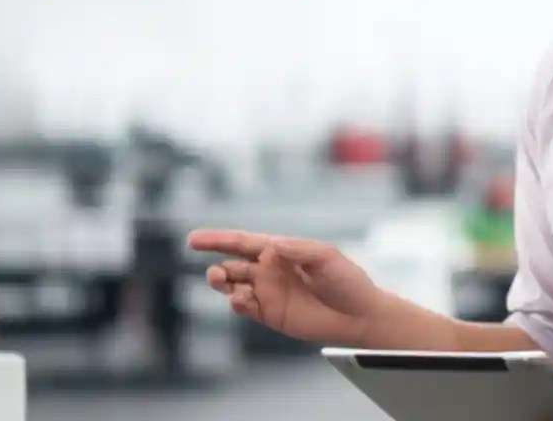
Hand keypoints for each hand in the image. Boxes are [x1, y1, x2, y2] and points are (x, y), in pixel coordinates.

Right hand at [186, 229, 383, 342]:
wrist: (358, 314)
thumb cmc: (346, 280)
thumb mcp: (326, 257)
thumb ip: (299, 249)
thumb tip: (273, 245)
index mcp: (280, 250)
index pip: (242, 242)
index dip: (217, 240)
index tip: (193, 239)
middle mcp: (269, 270)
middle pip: (231, 264)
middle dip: (217, 265)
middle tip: (215, 271)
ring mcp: (268, 292)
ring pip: (233, 285)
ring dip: (222, 282)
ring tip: (220, 279)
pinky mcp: (270, 314)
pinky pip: (245, 307)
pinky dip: (237, 302)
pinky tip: (241, 298)